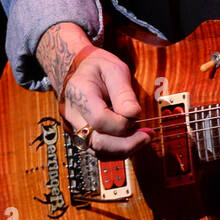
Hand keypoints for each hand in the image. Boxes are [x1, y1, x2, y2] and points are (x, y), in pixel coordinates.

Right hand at [36, 23, 152, 158]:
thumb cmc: (98, 68)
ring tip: (142, 137)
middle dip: (126, 144)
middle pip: (97, 143)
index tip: (138, 117)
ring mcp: (73, 128)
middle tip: (147, 136)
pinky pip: (98, 150)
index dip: (122, 124)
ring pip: (98, 151)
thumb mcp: (114, 69)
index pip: (100, 120)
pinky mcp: (80, 136)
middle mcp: (72, 115)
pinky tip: (131, 139)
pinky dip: (117, 150)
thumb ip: (123, 92)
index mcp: (79, 93)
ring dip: (124, 149)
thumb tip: (134, 115)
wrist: (79, 70)